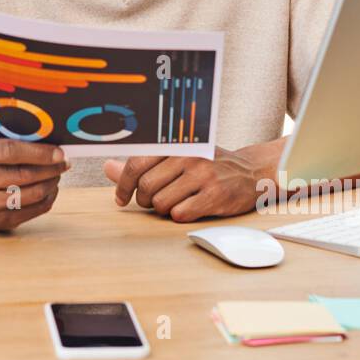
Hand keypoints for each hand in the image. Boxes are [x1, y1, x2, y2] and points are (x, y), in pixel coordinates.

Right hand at [0, 136, 70, 231]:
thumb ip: (14, 141)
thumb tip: (52, 146)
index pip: (11, 151)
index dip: (40, 153)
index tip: (60, 153)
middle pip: (24, 175)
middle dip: (51, 168)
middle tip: (64, 163)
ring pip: (32, 194)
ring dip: (51, 183)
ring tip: (57, 174)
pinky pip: (33, 210)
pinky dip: (47, 198)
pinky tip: (50, 188)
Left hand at [104, 138, 286, 222]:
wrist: (252, 172)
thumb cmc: (209, 165)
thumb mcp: (176, 158)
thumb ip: (142, 165)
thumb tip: (107, 167)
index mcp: (175, 144)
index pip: (136, 163)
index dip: (123, 185)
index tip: (120, 199)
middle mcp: (188, 155)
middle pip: (145, 188)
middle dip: (145, 201)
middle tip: (155, 201)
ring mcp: (202, 174)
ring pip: (160, 204)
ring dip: (164, 209)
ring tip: (178, 202)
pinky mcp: (215, 194)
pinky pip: (180, 214)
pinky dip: (181, 215)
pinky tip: (192, 207)